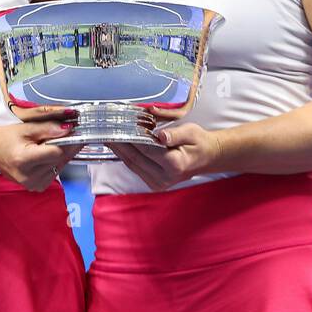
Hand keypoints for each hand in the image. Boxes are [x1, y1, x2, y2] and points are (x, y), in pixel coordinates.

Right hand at [0, 113, 80, 191]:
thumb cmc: (5, 138)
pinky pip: (54, 172)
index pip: (57, 152)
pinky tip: (46, 154)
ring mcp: (32, 184)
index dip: (68, 141)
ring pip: (59, 167)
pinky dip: (54, 162)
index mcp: (24, 160)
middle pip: (60, 160)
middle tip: (65, 134)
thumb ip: (48, 129)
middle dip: (66, 146)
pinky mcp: (36, 187)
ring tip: (48, 145)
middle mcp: (28, 176)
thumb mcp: (26, 128)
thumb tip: (69, 129)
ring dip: (61, 155)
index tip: (75, 131)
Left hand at [106, 123, 221, 191]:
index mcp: (175, 164)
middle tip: (106, 132)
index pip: (146, 149)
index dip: (131, 138)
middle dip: (119, 145)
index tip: (118, 128)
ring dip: (119, 152)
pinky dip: (126, 157)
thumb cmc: (198, 142)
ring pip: (133, 165)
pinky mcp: (154, 184)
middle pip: (136, 159)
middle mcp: (165, 177)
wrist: (205, 158)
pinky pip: (136, 169)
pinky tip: (119, 147)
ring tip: (108, 138)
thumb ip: (175, 134)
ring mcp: (159, 183)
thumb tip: (161, 136)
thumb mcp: (191, 132)